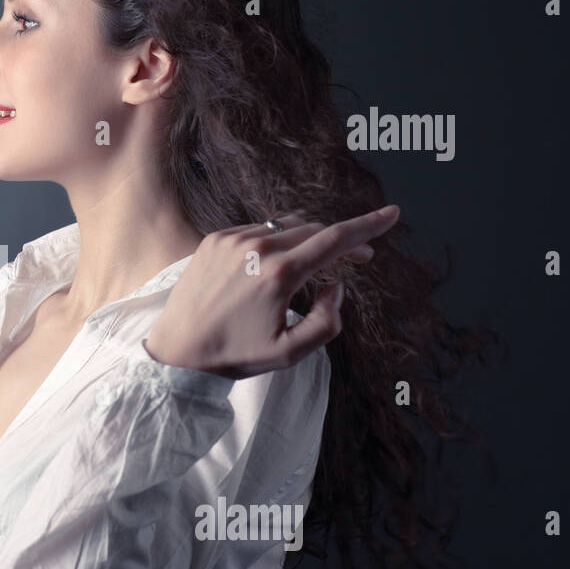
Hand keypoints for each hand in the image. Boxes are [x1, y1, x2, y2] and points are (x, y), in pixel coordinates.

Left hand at [144, 205, 400, 378]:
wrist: (176, 349)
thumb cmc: (233, 355)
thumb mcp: (289, 353)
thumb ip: (327, 323)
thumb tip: (337, 288)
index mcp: (279, 273)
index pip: (336, 240)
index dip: (368, 226)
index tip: (392, 214)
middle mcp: (256, 246)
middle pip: (315, 231)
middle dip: (341, 242)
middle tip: (357, 261)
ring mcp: (232, 239)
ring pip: (287, 227)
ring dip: (308, 241)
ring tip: (314, 268)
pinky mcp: (214, 239)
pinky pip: (258, 230)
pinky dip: (275, 242)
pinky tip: (273, 268)